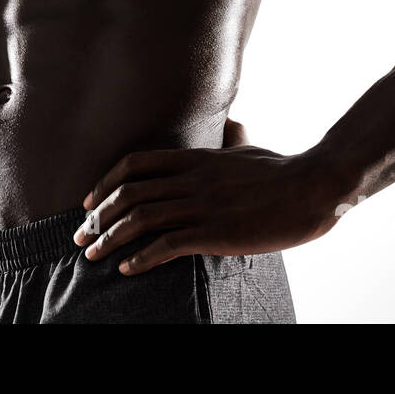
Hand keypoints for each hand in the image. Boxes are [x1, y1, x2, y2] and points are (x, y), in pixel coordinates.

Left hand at [73, 121, 349, 275]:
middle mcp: (191, 179)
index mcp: (195, 158)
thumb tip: (231, 124)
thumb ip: (230, 141)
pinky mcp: (215, 232)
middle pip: (129, 192)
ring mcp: (202, 205)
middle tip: (81, 236)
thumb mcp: (248, 149)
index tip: (89, 203)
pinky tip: (128, 269)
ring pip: (141, 218)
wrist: (313, 187)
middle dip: (98, 217)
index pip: (135, 163)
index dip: (105, 182)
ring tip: (93, 256)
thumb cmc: (282, 171)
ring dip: (110, 239)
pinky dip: (141, 258)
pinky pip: (167, 245)